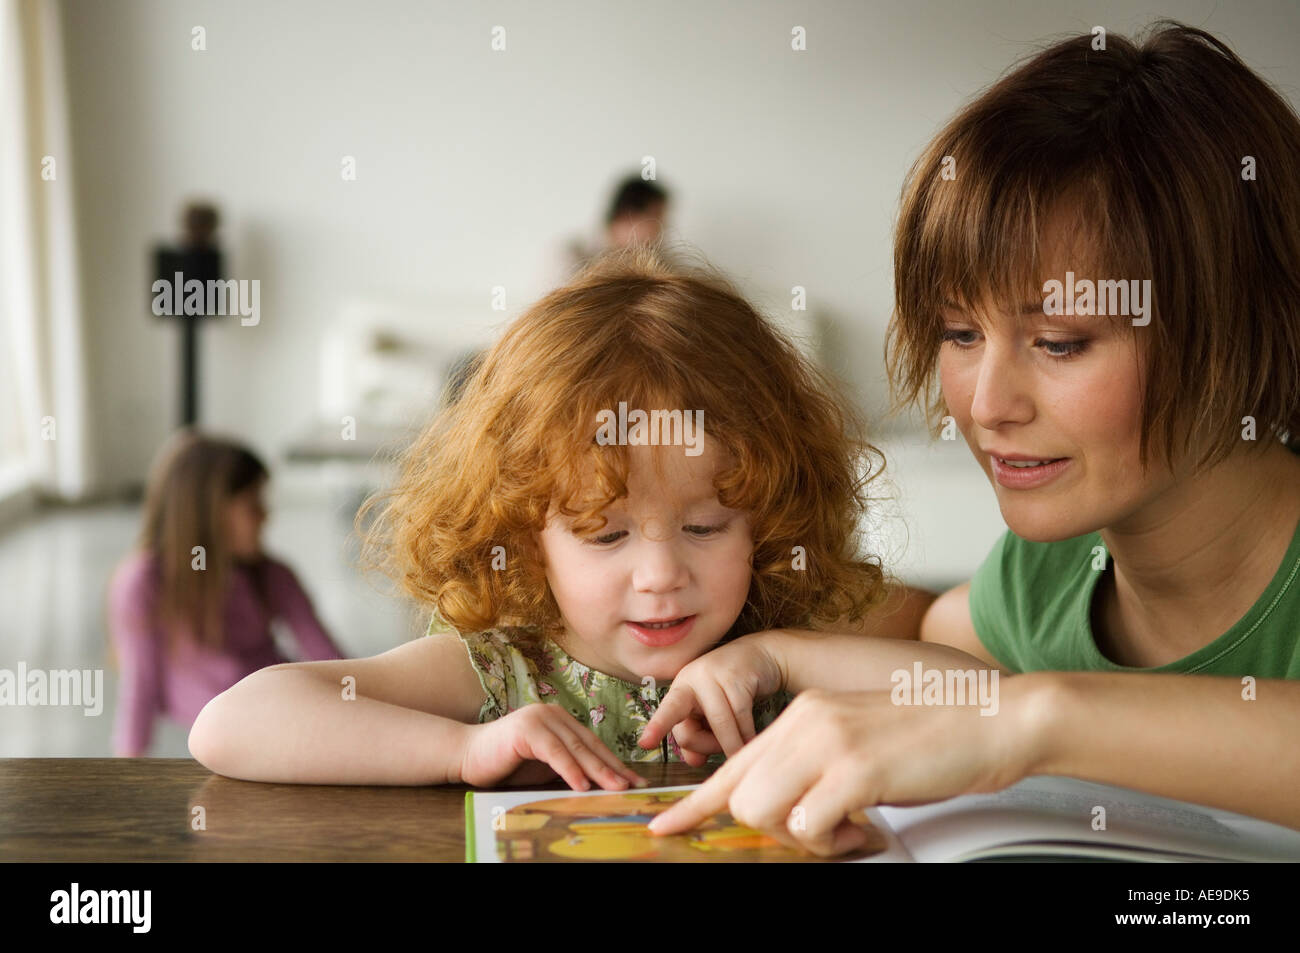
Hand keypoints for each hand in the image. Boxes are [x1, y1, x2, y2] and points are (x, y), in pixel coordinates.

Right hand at [457, 704, 647, 790]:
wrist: (466, 755)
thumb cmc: (505, 763)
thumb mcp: (544, 767)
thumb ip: (568, 767)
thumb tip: (600, 785)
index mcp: (561, 721)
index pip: (593, 744)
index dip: (614, 763)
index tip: (634, 781)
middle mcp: (554, 715)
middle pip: (589, 745)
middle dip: (613, 768)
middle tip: (633, 786)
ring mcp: (540, 719)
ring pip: (576, 748)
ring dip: (598, 770)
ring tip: (616, 788)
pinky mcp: (527, 730)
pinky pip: (554, 752)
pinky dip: (570, 769)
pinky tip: (582, 785)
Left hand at [637, 635, 785, 765]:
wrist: (762, 653)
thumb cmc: (733, 688)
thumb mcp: (711, 711)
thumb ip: (699, 736)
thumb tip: (694, 761)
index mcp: (680, 689)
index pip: (667, 711)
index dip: (657, 727)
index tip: (644, 744)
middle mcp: (691, 678)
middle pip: (689, 730)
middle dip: (706, 748)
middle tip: (725, 751)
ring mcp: (713, 675)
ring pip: (719, 725)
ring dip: (732, 746)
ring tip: (741, 753)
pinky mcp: (737, 677)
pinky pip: (741, 717)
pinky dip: (747, 735)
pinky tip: (753, 740)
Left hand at [646, 685, 1042, 855]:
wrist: (993, 718)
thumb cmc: (932, 740)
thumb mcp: (858, 743)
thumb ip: (816, 767)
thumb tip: (790, 815)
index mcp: (802, 713)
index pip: (733, 764)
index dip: (694, 803)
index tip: (663, 828)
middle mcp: (805, 720)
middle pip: (741, 798)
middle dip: (774, 833)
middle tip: (824, 834)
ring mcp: (829, 741)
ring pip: (764, 812)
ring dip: (803, 840)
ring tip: (848, 830)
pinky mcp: (856, 767)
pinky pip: (811, 825)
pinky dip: (836, 842)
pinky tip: (867, 827)